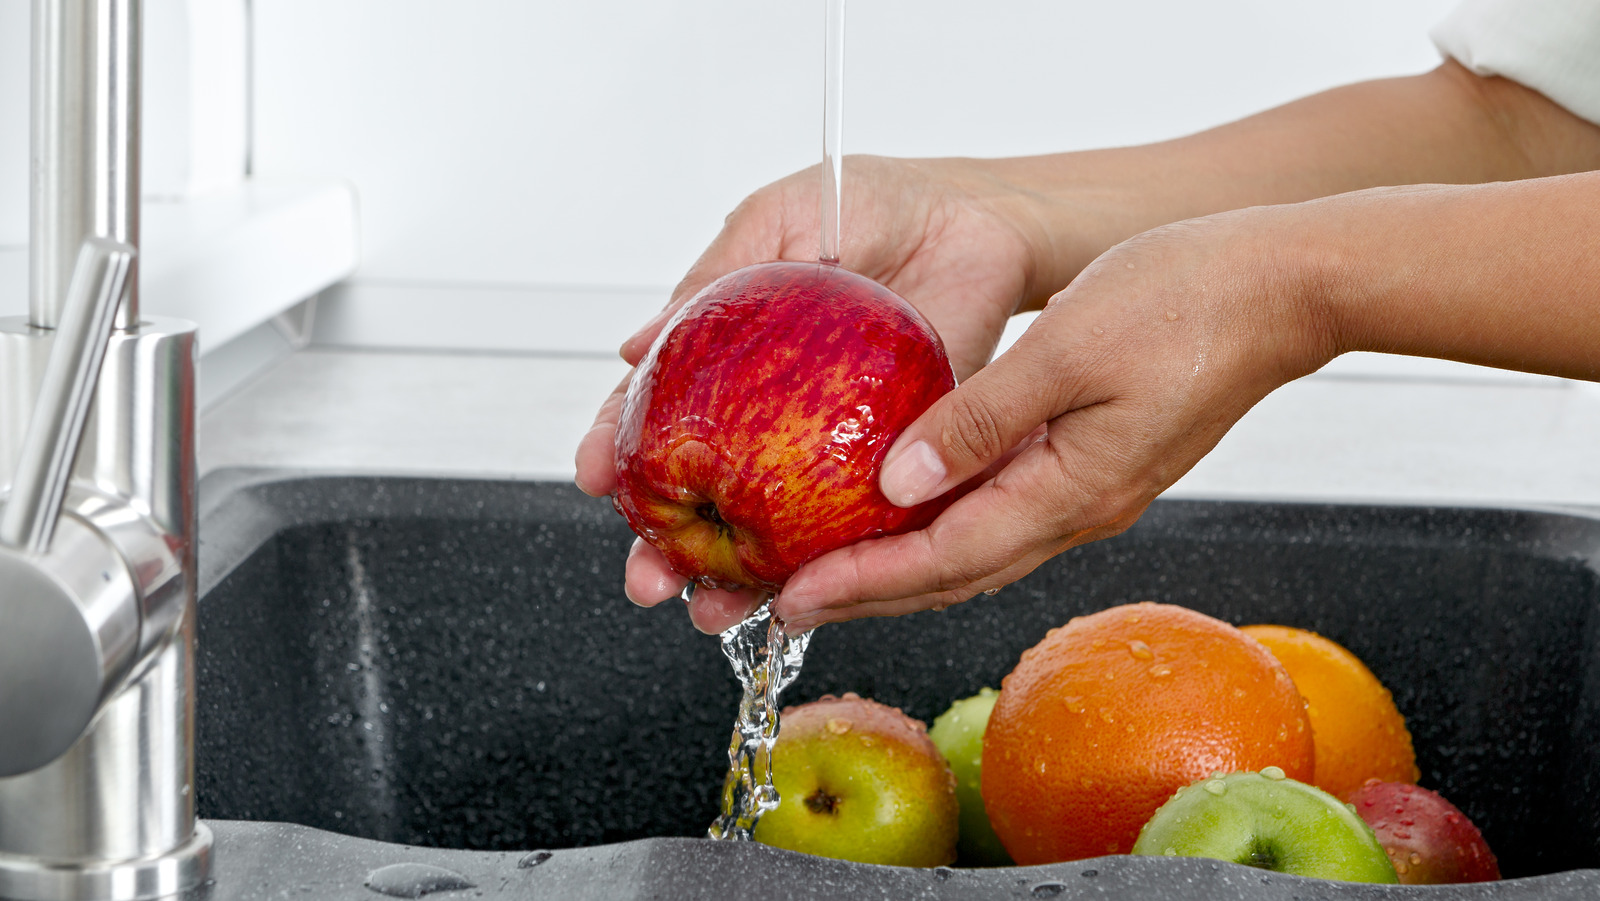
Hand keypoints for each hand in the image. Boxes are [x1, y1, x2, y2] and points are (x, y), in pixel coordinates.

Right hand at [575, 155, 1059, 632]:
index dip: (622, 449)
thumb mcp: (778, 222)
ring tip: (708, 611)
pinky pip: (853, 525)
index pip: (661, 413)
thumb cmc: (875, 203)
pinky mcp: (895, 462)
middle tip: (646, 580)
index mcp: (728, 356)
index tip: (596, 479)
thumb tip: (631, 346)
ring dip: (735, 579)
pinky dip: (825, 564)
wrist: (979, 218)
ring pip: (772, 529)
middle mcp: (769, 414)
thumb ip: (709, 281)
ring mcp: (827, 446)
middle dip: (667, 547)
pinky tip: (797, 598)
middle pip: (706, 494)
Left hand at [772, 206, 1329, 630]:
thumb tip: (896, 486)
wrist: (1283, 288)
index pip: (945, 561)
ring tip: (830, 571)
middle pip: (954, 576)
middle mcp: (1081, 510)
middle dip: (869, 596)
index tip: (793, 596)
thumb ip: (979, 420)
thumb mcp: (1066, 349)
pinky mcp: (1096, 468)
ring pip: (977, 554)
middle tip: (787, 602)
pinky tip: (904, 513)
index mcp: (1073, 490)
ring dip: (901, 571)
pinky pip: (1002, 518)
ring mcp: (1092, 494)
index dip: (863, 584)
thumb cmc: (1184, 300)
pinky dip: (942, 530)